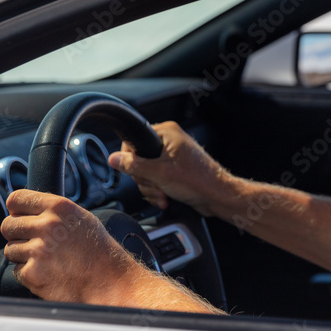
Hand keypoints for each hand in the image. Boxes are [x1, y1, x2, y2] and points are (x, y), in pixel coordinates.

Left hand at [1, 189, 139, 303]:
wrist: (109, 281)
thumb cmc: (99, 251)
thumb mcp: (81, 218)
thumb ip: (54, 211)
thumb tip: (29, 210)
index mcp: (59, 207)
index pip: (16, 199)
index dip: (16, 209)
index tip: (20, 216)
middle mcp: (47, 226)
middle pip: (7, 225)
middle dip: (16, 233)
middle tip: (33, 241)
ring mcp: (38, 250)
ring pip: (10, 249)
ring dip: (22, 254)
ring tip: (46, 258)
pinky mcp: (33, 273)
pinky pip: (16, 270)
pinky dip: (28, 272)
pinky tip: (48, 272)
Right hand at [108, 121, 230, 215]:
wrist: (217, 197)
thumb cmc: (196, 181)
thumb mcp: (159, 173)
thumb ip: (133, 166)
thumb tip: (114, 159)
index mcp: (167, 132)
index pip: (134, 140)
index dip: (131, 160)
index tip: (136, 172)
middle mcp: (170, 141)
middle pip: (139, 160)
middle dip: (145, 180)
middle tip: (156, 186)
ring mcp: (173, 156)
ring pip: (147, 173)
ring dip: (152, 188)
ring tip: (163, 194)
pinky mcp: (175, 170)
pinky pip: (156, 179)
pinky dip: (158, 190)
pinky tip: (165, 198)